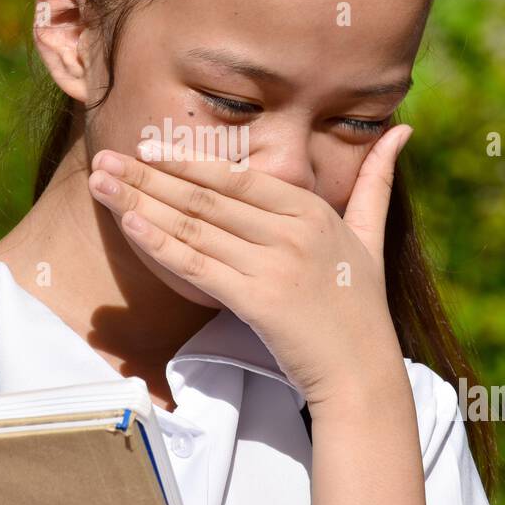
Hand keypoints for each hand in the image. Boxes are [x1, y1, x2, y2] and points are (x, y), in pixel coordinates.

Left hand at [86, 124, 412, 407]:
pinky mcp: (259, 302)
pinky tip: (130, 224)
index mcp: (313, 211)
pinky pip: (199, 266)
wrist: (363, 375)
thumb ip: (376, 182)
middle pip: (206, 197)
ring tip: (101, 184)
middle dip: (149, 175)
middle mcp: (293, 231)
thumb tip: (402, 130)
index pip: (237, 177)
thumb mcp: (371, 236)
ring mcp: (276, 266)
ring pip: (195, 227)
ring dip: (141, 202)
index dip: (187, 160)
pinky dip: (162, 244)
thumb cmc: (360, 306)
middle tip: (105, 158)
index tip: (147, 147)